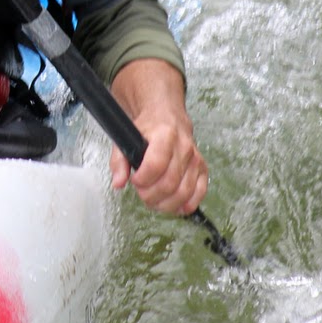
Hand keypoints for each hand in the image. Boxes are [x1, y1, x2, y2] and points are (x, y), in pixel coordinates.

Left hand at [107, 59, 207, 215]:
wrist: (168, 116)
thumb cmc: (148, 128)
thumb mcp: (127, 138)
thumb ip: (119, 161)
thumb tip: (118, 183)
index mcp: (165, 135)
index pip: (156, 164)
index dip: (143, 179)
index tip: (135, 180)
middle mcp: (184, 147)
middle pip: (169, 183)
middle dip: (151, 195)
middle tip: (142, 193)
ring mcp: (195, 158)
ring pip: (184, 192)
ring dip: (166, 203)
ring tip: (153, 201)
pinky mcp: (202, 168)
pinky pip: (200, 192)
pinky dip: (187, 204)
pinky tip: (174, 206)